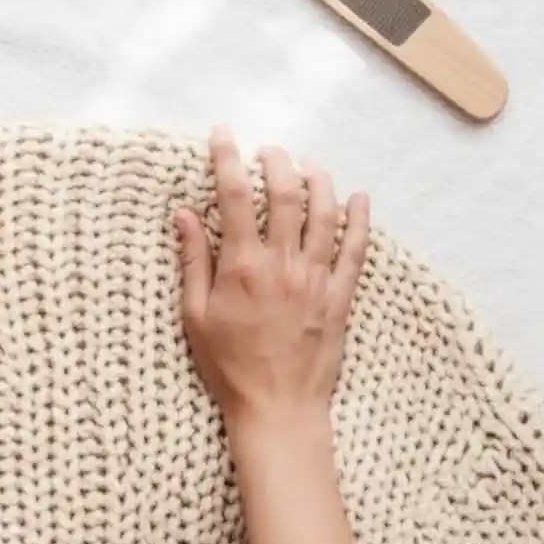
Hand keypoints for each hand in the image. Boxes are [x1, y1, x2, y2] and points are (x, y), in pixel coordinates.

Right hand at [174, 126, 369, 441]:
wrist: (278, 409)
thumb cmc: (229, 367)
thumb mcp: (196, 316)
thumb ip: (193, 261)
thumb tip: (183, 214)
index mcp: (242, 266)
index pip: (234, 195)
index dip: (228, 158)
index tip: (223, 134)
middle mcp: (282, 264)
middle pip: (286, 193)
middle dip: (278, 161)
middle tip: (269, 150)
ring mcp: (316, 279)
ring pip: (325, 212)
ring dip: (318, 180)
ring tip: (308, 167)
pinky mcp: (340, 297)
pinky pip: (356, 249)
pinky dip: (360, 219)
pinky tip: (359, 198)